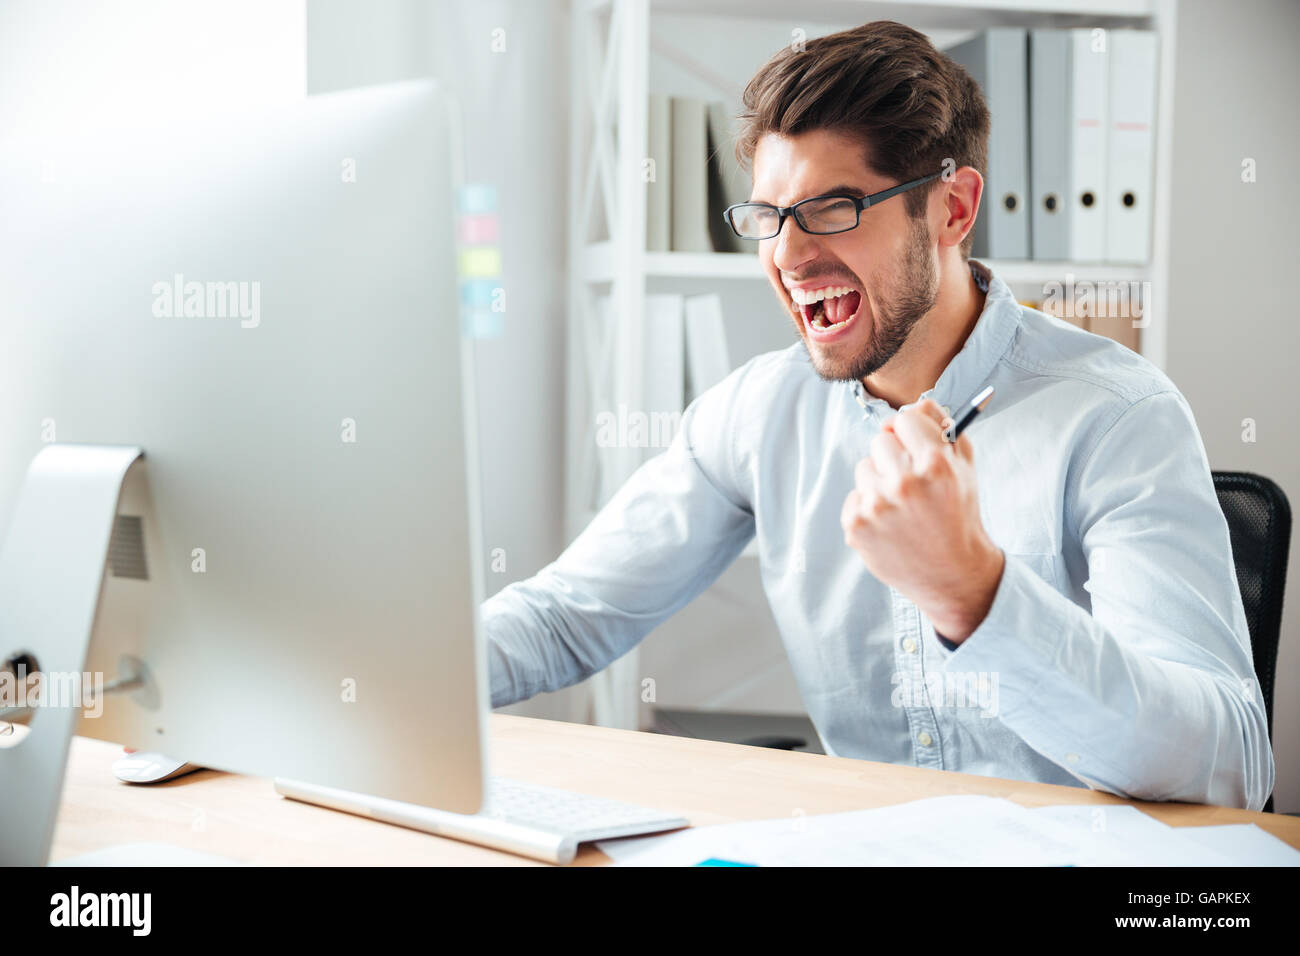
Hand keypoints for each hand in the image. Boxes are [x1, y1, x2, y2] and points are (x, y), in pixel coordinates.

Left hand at [840, 398, 1004, 643]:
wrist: (954, 577)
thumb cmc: (961, 517)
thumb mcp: (966, 470)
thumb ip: (946, 430)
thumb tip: (922, 405)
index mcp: (935, 465)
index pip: (905, 419)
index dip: (913, 431)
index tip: (915, 443)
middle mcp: (904, 483)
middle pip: (880, 440)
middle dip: (895, 455)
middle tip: (911, 480)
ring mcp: (877, 506)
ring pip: (864, 468)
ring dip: (880, 481)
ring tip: (902, 506)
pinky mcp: (857, 526)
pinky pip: (854, 496)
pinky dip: (868, 507)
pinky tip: (890, 524)